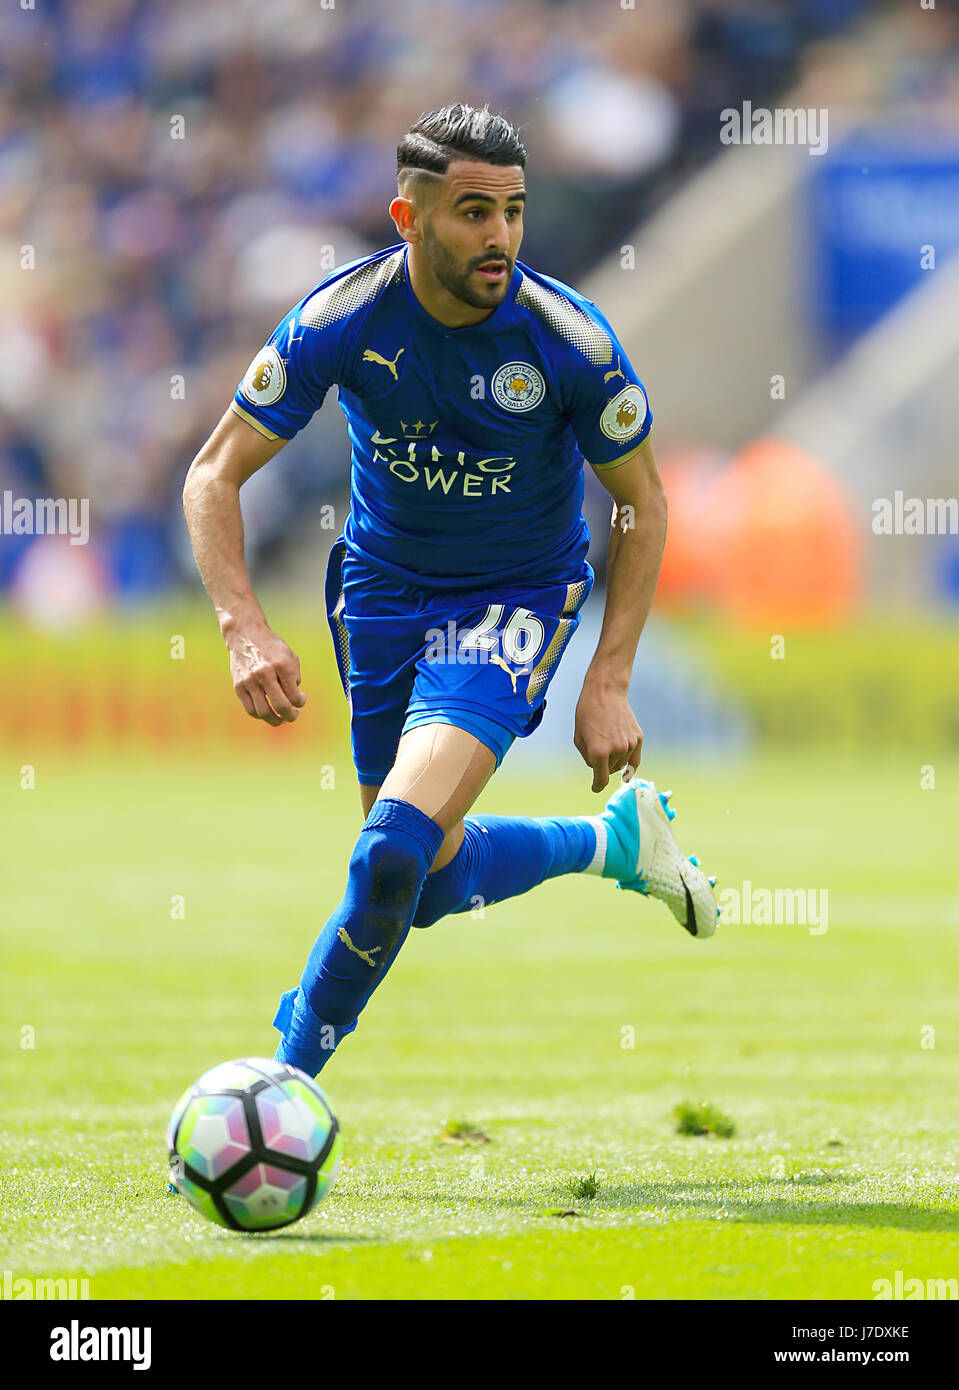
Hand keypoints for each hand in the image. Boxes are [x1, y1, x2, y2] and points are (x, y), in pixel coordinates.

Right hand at [226, 623, 306, 726]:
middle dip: (291, 716)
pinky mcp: (238, 686)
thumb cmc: (271, 647)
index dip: (301, 702)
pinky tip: (267, 711)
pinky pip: (250, 709)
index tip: (302, 698)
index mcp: (281, 665)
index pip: (295, 695)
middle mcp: (265, 673)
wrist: (245, 635)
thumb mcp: (289, 656)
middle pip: (280, 706)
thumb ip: (294, 677)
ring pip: (263, 712)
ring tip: (281, 719)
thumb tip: (295, 699)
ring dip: (275, 720)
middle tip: (295, 715)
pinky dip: (261, 715)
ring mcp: (249, 681)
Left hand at [574, 671, 642, 792]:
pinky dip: (627, 760)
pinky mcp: (638, 739)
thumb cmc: (588, 713)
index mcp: (598, 752)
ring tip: (607, 741)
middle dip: (602, 765)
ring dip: (614, 760)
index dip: (596, 786)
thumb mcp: (578, 738)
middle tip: (597, 747)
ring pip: (622, 764)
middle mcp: (616, 750)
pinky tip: (622, 755)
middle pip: (610, 770)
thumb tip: (599, 770)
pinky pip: (634, 759)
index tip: (595, 787)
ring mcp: (629, 745)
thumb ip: (588, 758)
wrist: (606, 692)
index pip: (600, 780)